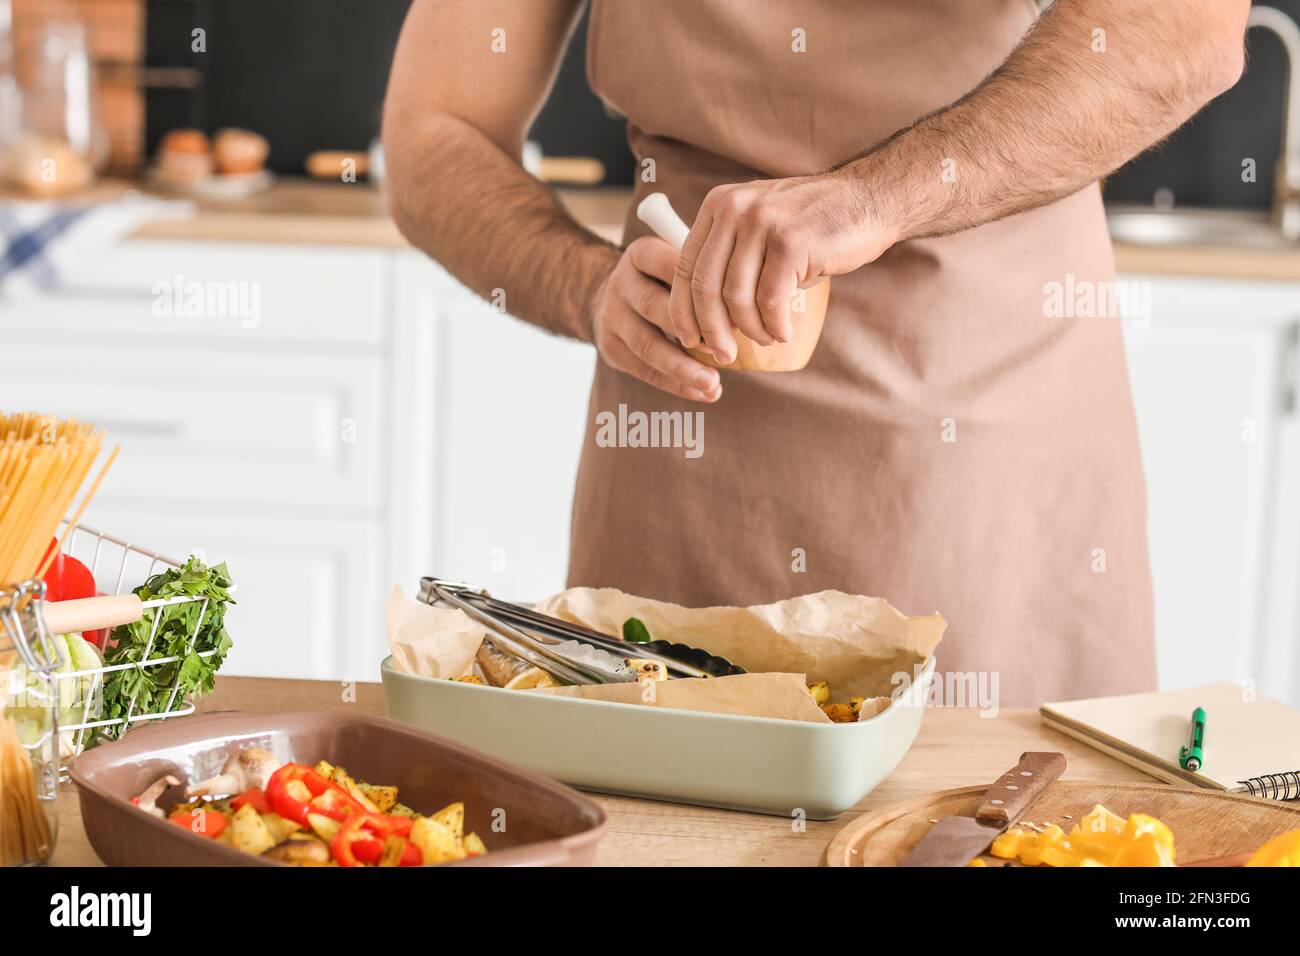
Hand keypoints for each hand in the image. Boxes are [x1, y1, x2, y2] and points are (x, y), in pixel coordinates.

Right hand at [590, 236, 722, 402]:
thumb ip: (707, 276)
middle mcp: (621, 282)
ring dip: (682, 368)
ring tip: (712, 383)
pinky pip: (643, 370)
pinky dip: (675, 384)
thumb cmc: (663, 281)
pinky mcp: (609, 346)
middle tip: (727, 352)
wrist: (609, 296)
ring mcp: (611, 316)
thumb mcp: (678, 263)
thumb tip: (753, 308)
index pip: (671, 267)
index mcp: (642, 254)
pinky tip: (701, 393)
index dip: (703, 291)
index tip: (736, 312)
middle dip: (694, 333)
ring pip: (647, 345)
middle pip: (656, 307)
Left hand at [668, 168, 895, 363]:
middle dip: (712, 330)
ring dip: (751, 329)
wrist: (868, 199)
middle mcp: (734, 209)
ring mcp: (762, 223)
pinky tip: (783, 332)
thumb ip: (730, 254)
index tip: (688, 338)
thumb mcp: (759, 224)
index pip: (684, 266)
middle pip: (706, 286)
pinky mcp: (790, 243)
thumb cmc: (813, 223)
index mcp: (719, 205)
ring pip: (737, 297)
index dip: (682, 310)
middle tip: (723, 354)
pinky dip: (775, 325)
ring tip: (766, 337)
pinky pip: (770, 301)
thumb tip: (705, 317)